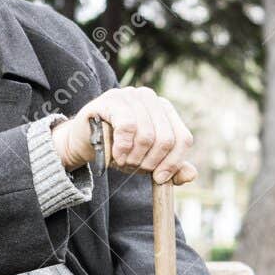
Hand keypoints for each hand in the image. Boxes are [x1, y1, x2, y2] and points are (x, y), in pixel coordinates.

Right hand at [51, 86, 197, 184]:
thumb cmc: (119, 150)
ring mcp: (130, 95)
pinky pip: (127, 126)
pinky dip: (123, 148)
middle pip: (166, 139)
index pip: (183, 138)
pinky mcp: (111, 100)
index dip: (173, 163)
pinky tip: (116, 155)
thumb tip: (191, 175)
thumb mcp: (147, 161)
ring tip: (122, 161)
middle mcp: (150, 98)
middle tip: (134, 168)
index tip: (160, 179)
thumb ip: (170, 167)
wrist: (83, 143)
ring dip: (134, 157)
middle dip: (150, 162)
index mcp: (164, 109)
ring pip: (147, 135)